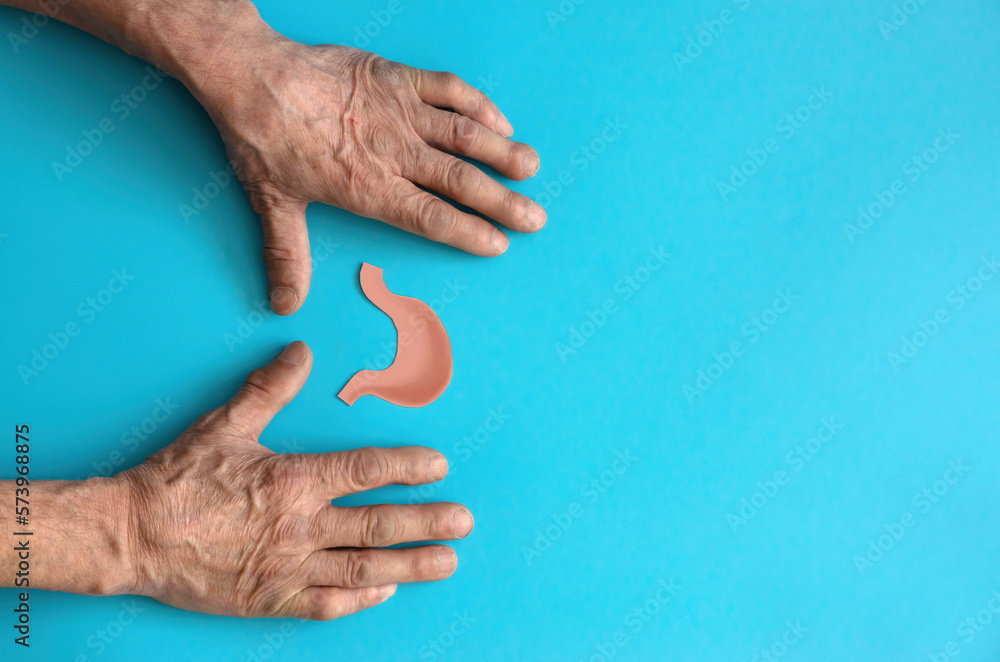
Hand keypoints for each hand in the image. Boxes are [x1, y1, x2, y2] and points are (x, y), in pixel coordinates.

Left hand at [1, 0, 544, 314]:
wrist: (252, 77)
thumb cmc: (261, 140)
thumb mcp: (271, 204)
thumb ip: (287, 256)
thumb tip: (284, 305)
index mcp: (369, 188)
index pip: (431, 217)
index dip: (468, 232)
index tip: (499, 244)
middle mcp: (393, 153)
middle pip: (460, 182)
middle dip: (503, 202)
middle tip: (536, 218)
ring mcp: (399, 113)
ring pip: (464, 136)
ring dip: (501, 153)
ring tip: (532, 169)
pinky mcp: (397, 78)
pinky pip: (449, 89)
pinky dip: (478, 105)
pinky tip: (500, 121)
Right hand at [118, 341, 471, 618]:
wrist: (131, 534)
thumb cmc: (178, 478)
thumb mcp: (226, 423)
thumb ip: (270, 387)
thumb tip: (300, 350)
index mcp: (294, 480)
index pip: (367, 471)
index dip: (408, 468)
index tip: (439, 467)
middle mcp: (300, 526)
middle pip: (379, 524)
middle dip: (427, 522)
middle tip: (465, 521)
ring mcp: (288, 567)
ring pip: (363, 569)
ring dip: (410, 566)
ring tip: (448, 563)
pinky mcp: (270, 599)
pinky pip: (325, 604)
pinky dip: (358, 600)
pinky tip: (384, 592)